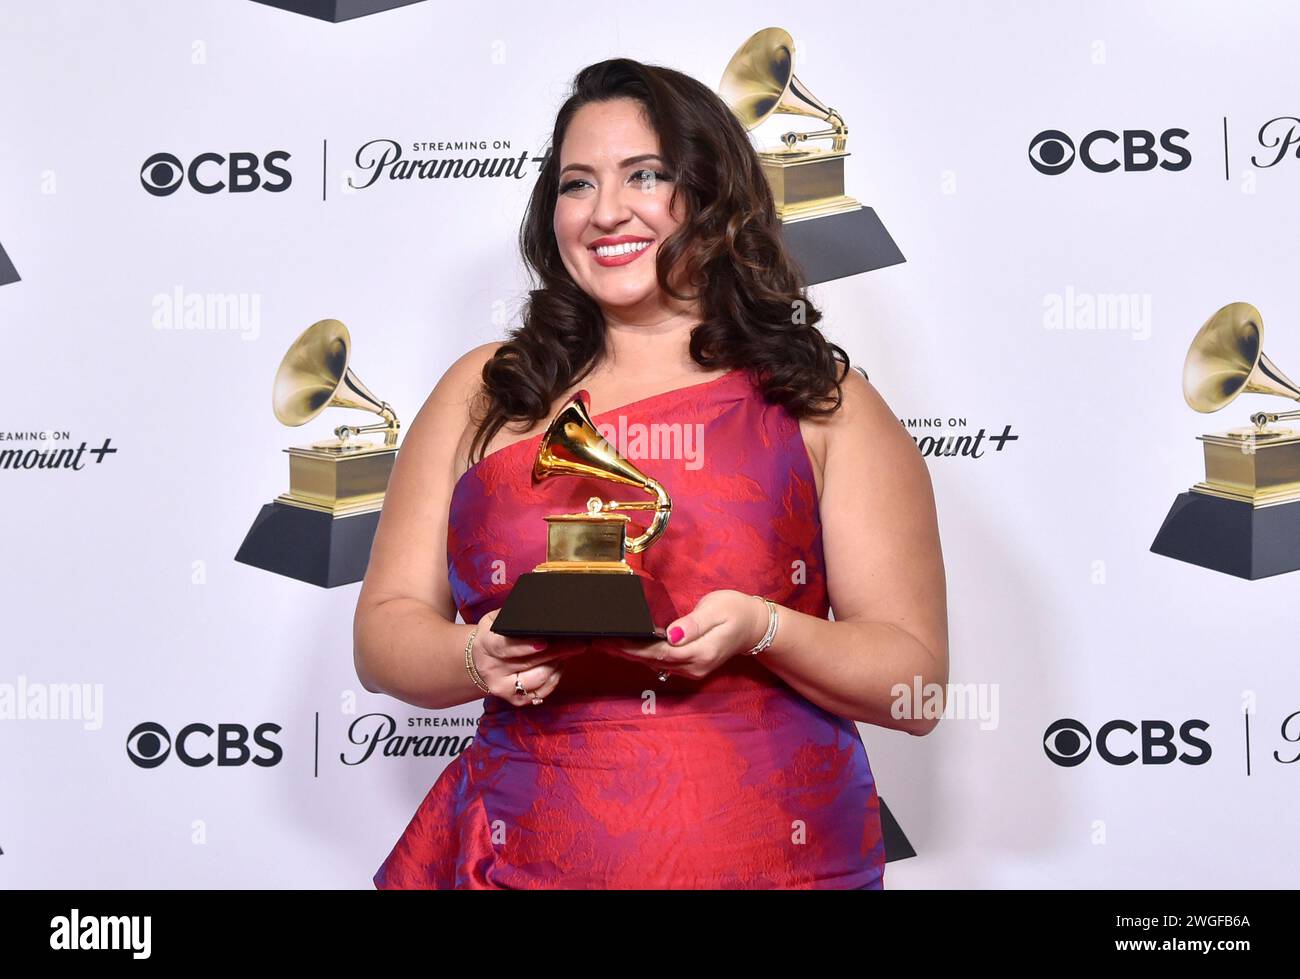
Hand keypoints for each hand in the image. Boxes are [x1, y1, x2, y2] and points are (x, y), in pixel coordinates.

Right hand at [468, 608, 587, 705]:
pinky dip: (555, 678)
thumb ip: (513, 617)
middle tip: (577, 643)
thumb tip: (540, 611)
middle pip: (529, 663)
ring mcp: (503, 687)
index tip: (544, 642)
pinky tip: (559, 665)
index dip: (525, 646)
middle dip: (556, 652)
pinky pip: (541, 692)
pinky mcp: (515, 700)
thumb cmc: (494, 636)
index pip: (504, 647)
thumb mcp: (495, 620)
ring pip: (538, 679)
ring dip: (557, 664)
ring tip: (569, 651)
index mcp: (486, 645)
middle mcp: (492, 669)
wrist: (480, 661)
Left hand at [605, 590, 768, 679]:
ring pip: (654, 663)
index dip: (635, 646)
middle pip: (653, 661)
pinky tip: (625, 646)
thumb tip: (671, 635)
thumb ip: (693, 624)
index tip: (612, 637)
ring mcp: (691, 670)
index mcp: (701, 652)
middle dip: (624, 651)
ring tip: (604, 642)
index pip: (661, 652)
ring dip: (629, 654)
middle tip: (598, 639)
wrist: (753, 626)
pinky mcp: (688, 666)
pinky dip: (640, 654)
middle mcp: (694, 667)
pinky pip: (660, 662)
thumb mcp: (717, 610)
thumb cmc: (736, 611)